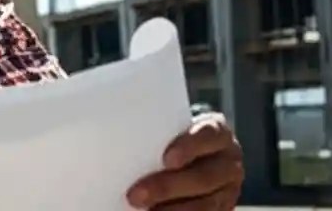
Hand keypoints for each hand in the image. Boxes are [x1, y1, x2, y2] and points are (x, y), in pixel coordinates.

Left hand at [126, 113, 242, 208]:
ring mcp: (229, 189)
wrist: (197, 157)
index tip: (166, 159)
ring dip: (172, 210)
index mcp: (217, 133)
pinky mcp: (224, 208)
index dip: (189, 147)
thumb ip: (150, 134)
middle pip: (204, 177)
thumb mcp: (167, 129)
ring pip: (206, 204)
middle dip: (167, 188)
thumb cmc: (170, 138)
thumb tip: (102, 141)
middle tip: (135, 196)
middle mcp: (228, 161)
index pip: (208, 135)